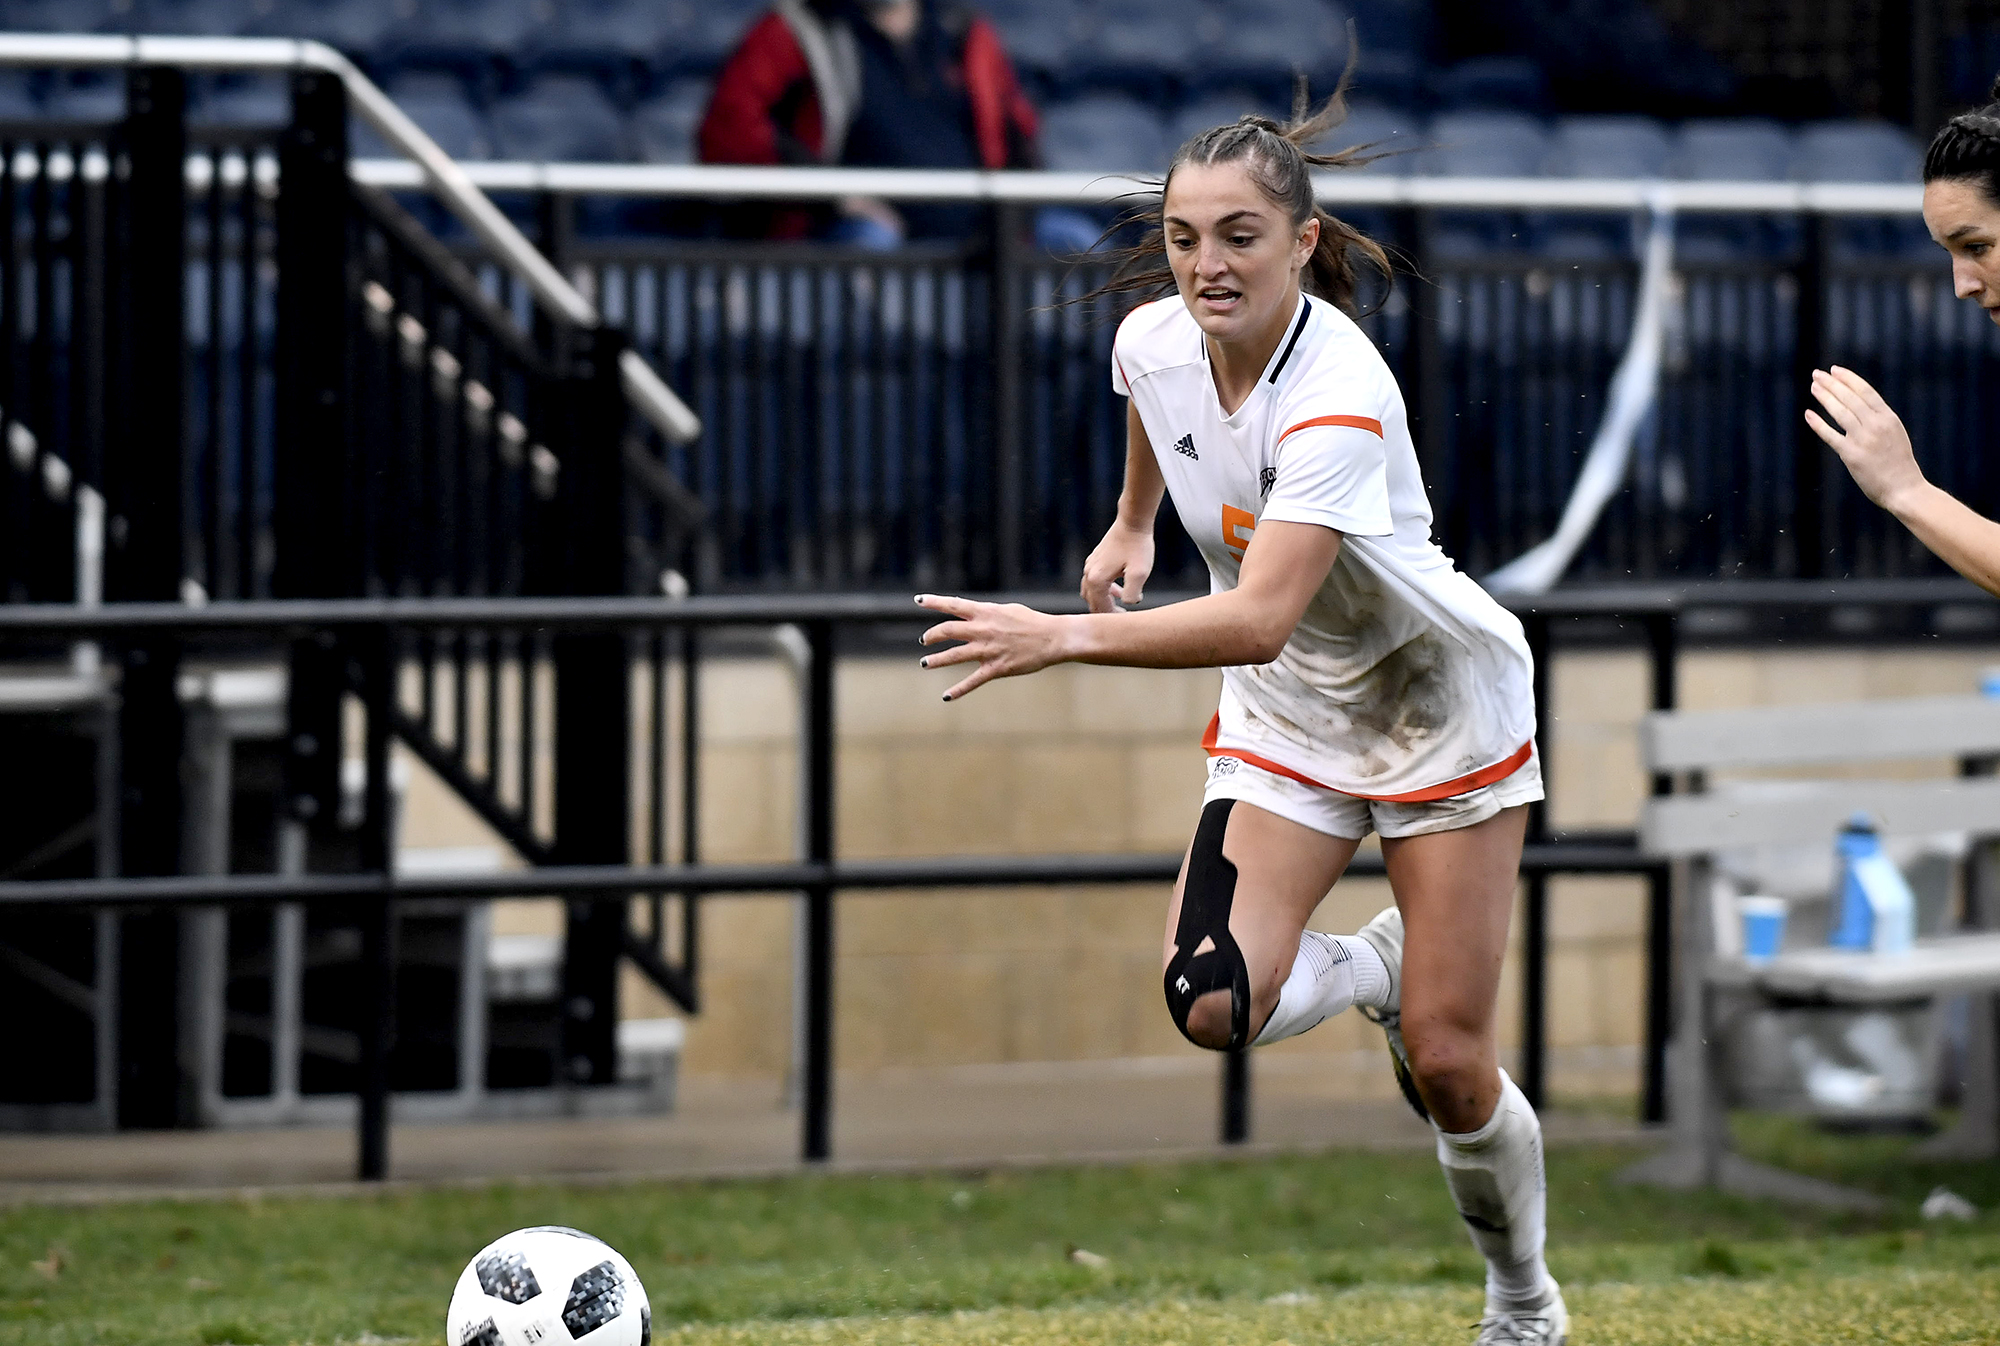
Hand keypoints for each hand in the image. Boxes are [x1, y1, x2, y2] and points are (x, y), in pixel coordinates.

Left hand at [915, 594, 1070, 700]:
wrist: (1053, 638)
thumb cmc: (1031, 622)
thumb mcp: (1007, 610)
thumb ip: (987, 612)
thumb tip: (971, 613)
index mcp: (986, 613)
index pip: (954, 605)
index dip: (934, 602)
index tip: (918, 600)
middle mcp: (983, 630)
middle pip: (948, 631)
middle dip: (932, 636)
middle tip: (924, 640)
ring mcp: (988, 650)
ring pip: (955, 655)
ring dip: (936, 660)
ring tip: (925, 663)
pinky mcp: (996, 668)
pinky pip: (973, 681)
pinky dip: (958, 690)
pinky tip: (946, 696)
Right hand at [1080, 520, 1154, 613]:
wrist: (1132, 522)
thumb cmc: (1137, 546)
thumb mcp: (1139, 573)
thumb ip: (1132, 594)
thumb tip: (1129, 603)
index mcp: (1096, 580)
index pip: (1101, 608)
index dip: (1114, 617)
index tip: (1128, 620)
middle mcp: (1088, 573)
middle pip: (1092, 602)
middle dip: (1107, 611)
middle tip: (1124, 616)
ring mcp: (1089, 566)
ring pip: (1091, 592)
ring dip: (1104, 600)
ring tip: (1121, 602)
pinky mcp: (1094, 559)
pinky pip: (1093, 581)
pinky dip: (1103, 589)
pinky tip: (1119, 587)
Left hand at [1805, 366, 1926, 513]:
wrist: (1905, 489)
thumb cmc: (1899, 463)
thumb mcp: (1894, 434)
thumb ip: (1878, 420)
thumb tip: (1858, 406)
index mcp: (1889, 418)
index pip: (1865, 392)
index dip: (1849, 379)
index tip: (1835, 370)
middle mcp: (1876, 425)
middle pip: (1850, 398)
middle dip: (1832, 384)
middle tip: (1817, 374)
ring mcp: (1863, 440)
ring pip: (1840, 412)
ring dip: (1825, 397)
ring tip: (1814, 387)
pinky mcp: (1851, 455)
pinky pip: (1831, 436)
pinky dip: (1818, 424)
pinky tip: (1808, 414)